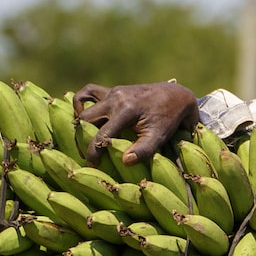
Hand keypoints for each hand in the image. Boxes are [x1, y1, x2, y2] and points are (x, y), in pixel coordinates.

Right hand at [76, 81, 198, 164]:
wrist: (176, 96)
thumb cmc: (168, 119)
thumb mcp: (159, 137)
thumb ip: (143, 150)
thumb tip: (125, 161)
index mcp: (127, 110)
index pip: (101, 134)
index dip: (93, 152)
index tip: (92, 165)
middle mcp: (116, 98)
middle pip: (85, 118)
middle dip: (81, 137)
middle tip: (86, 153)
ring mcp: (113, 92)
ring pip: (83, 103)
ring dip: (80, 121)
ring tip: (83, 137)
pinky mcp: (113, 90)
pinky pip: (90, 91)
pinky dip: (82, 102)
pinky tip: (83, 115)